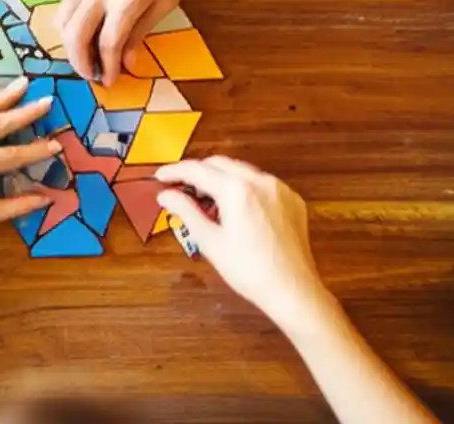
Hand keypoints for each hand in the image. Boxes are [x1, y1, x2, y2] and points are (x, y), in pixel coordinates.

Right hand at [56, 0, 186, 83]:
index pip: (108, 43)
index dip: (107, 67)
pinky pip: (64, 7)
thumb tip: (127, 63)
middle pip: (75, 37)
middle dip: (80, 63)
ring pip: (62, 23)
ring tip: (85, 56)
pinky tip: (84, 31)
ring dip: (71, 46)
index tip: (109, 80)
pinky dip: (69, 26)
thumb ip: (142, 31)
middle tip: (91, 74)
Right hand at [156, 157, 328, 328]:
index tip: (161, 177)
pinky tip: (234, 210)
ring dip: (220, 179)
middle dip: (197, 172)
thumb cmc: (250, 271)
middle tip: (179, 188)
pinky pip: (261, 183)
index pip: (197, 170)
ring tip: (206, 202)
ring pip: (241, 171)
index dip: (174, 171)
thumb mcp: (209, 241)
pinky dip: (242, 188)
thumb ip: (185, 211)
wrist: (292, 290)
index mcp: (238, 190)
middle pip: (219, 163)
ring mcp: (279, 189)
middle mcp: (261, 182)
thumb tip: (166, 195)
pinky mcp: (291, 200)